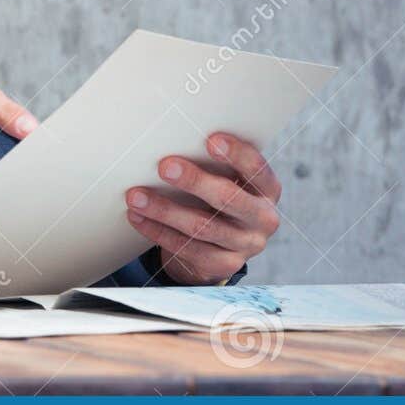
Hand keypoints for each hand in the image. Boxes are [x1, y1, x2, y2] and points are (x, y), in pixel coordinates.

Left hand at [125, 133, 281, 283]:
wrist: (225, 243)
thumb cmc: (222, 197)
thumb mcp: (230, 179)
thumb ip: (216, 164)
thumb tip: (175, 140)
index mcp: (268, 189)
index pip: (256, 169)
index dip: (236, 154)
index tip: (211, 140)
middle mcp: (263, 219)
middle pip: (228, 199)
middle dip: (194, 181)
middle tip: (164, 166)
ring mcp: (246, 245)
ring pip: (201, 226)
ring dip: (165, 210)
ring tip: (137, 195)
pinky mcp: (224, 265)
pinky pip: (187, 248)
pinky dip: (158, 231)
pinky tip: (138, 217)